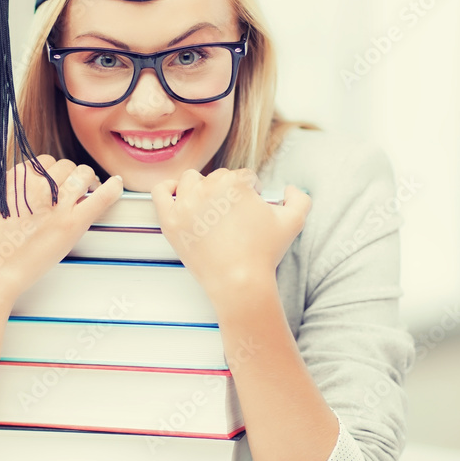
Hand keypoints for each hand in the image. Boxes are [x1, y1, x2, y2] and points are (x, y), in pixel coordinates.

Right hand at [0, 155, 122, 305]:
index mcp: (17, 178)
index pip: (42, 160)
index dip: (48, 171)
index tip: (50, 182)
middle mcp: (38, 186)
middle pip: (65, 165)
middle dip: (69, 174)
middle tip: (72, 187)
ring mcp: (57, 204)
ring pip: (83, 175)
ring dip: (88, 179)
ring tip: (90, 188)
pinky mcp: (72, 224)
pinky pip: (101, 198)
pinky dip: (113, 188)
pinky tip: (118, 184)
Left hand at [151, 168, 310, 307]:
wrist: (240, 283)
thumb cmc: (265, 253)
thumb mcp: (294, 222)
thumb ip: (300, 198)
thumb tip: (290, 186)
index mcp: (235, 182)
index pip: (242, 177)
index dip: (251, 194)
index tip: (249, 214)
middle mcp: (208, 187)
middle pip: (216, 178)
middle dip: (226, 194)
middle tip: (231, 219)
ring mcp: (185, 203)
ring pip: (190, 181)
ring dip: (200, 189)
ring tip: (210, 210)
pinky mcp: (170, 220)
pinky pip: (160, 192)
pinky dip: (166, 190)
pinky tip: (177, 197)